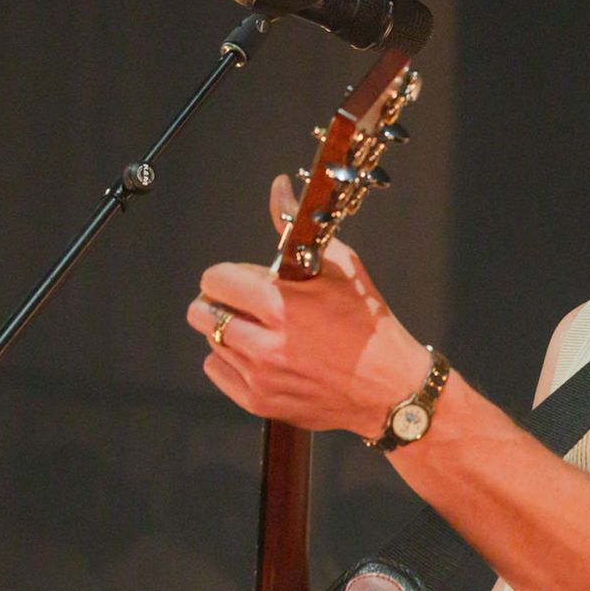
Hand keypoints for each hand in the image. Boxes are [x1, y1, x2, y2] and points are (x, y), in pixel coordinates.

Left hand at [186, 175, 428, 438]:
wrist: (389, 388)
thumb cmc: (367, 322)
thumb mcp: (340, 267)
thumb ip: (297, 229)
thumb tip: (278, 188)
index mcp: (282, 304)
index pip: (215, 280)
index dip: (227, 274)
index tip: (242, 279)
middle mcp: (265, 343)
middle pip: (201, 312)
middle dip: (218, 301)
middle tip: (241, 303)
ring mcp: (260, 376)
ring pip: (211, 341)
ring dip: (228, 330)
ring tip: (258, 330)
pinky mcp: (259, 402)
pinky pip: (217, 371)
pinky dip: (230, 360)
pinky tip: (258, 355)